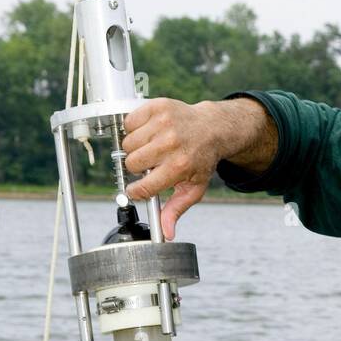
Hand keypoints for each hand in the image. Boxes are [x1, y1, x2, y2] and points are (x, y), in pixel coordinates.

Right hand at [121, 98, 222, 237]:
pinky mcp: (157, 107)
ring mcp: (163, 124)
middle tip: (151, 164)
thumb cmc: (201, 160)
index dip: (136, 191)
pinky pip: (128, 123)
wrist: (212, 127)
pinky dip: (134, 129)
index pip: (143, 186)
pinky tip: (149, 133)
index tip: (136, 190)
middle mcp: (171, 144)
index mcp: (179, 167)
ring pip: (128, 143)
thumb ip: (176, 210)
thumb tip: (166, 232)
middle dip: (137, 167)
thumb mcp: (194, 188)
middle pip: (131, 163)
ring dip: (135, 148)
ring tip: (151, 148)